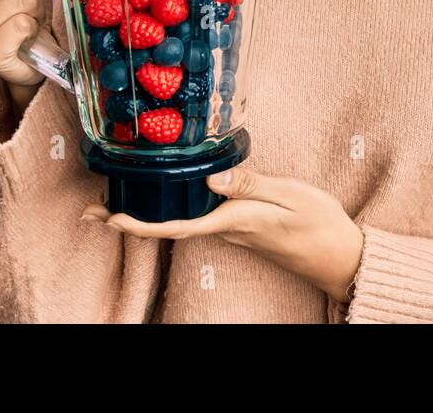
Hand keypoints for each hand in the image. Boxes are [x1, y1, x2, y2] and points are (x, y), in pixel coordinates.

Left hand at [81, 166, 363, 303]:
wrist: (343, 256)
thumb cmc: (320, 225)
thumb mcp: (291, 196)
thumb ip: (251, 184)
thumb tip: (210, 176)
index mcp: (234, 222)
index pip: (175, 227)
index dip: (137, 225)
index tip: (105, 219)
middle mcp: (227, 230)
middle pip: (168, 226)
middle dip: (128, 220)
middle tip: (89, 210)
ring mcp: (233, 232)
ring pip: (181, 222)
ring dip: (147, 214)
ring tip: (115, 200)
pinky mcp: (242, 227)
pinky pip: (200, 217)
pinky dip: (175, 208)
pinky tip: (168, 194)